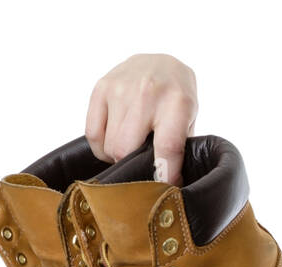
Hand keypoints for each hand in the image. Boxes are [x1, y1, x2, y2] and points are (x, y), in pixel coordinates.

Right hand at [85, 53, 197, 184]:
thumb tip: (167, 186)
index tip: (164, 190)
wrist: (162, 61)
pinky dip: (101, 147)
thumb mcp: (189, 120)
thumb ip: (179, 149)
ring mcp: (120, 89)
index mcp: (177, 102)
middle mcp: (147, 93)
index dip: (164, 176)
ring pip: (108, 146)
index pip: (167, 148)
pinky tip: (113, 141)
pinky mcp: (101, 88)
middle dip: (132, 167)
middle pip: (126, 150)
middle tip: (141, 165)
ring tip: (129, 150)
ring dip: (117, 157)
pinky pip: (92, 134)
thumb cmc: (178, 98)